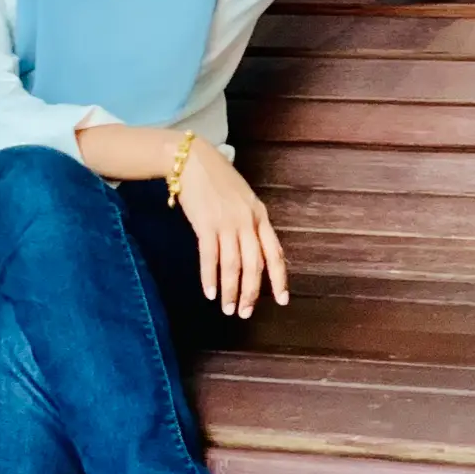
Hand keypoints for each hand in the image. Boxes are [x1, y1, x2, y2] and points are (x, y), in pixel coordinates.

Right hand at [176, 138, 288, 319]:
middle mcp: (247, 221)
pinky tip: (210, 292)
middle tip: (245, 313)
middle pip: (254, 265)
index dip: (279, 279)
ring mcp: (227, 222)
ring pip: (233, 265)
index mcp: (260, 215)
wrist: (193, 160)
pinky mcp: (206, 224)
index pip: (275, 253)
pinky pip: (210, 257)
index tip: (282, 300)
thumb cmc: (218, 180)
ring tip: (227, 308)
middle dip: (251, 293)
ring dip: (231, 291)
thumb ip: (250, 223)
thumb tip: (254, 252)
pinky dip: (210, 277)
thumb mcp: (243, 199)